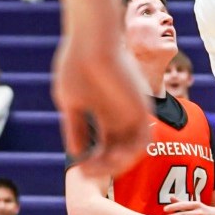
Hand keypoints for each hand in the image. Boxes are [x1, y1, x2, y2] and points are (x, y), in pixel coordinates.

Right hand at [50, 27, 150, 179]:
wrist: (91, 40)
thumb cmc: (76, 64)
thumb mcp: (71, 101)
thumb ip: (75, 127)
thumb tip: (76, 154)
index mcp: (106, 111)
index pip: (105, 146)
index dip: (94, 162)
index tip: (79, 168)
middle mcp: (123, 114)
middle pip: (120, 152)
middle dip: (104, 168)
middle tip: (88, 173)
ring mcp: (134, 111)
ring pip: (134, 151)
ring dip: (118, 166)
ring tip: (98, 168)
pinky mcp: (143, 107)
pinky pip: (143, 142)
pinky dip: (129, 156)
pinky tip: (109, 158)